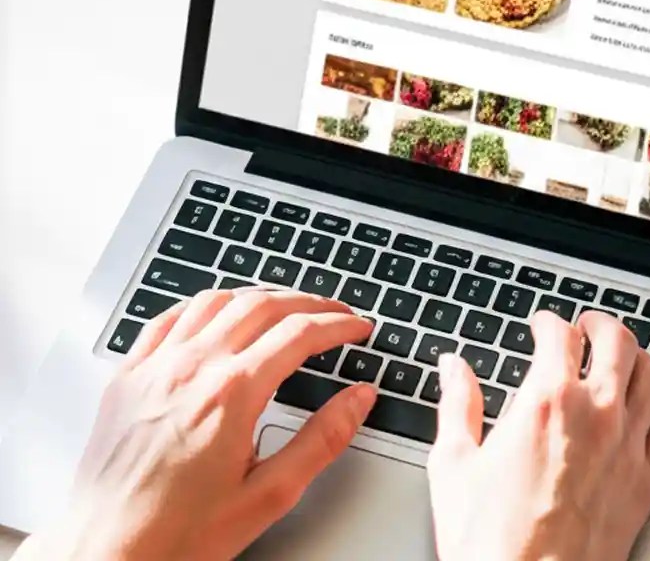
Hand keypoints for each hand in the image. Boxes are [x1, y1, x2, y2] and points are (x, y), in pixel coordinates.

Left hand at [15, 288, 376, 560]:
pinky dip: (204, 305)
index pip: (299, 334)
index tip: (358, 329)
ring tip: (286, 307)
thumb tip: (359, 399)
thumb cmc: (180, 532)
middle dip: (309, 303)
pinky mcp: (127, 377)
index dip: (338, 325)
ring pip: (216, 301)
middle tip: (335, 313)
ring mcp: (154, 368)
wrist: (109, 551)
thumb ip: (323, 440)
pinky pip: (168, 318)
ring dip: (260, 296)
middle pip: (262, 306)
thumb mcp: (270, 495)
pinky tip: (218, 313)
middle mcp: (191, 370)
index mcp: (231, 395)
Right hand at [428, 310, 649, 560]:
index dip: (548, 322)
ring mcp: (628, 446)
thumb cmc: (491, 541)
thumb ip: (456, 404)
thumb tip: (453, 368)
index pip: (559, 334)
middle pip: (617, 340)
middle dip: (600, 324)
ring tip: (621, 357)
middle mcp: (594, 415)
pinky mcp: (647, 479)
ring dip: (636, 357)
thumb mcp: (453, 464)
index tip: (542, 325)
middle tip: (587, 326)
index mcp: (546, 403)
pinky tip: (647, 408)